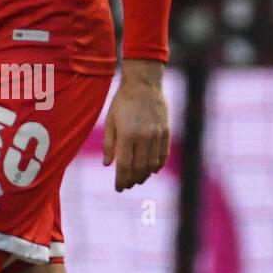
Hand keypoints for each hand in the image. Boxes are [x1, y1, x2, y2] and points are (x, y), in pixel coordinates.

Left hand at [102, 60, 169, 190]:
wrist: (144, 84)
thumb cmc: (123, 101)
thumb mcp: (110, 121)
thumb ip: (109, 144)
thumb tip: (107, 165)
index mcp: (127, 135)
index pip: (124, 165)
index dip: (121, 180)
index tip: (118, 188)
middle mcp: (143, 137)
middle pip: (138, 168)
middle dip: (132, 180)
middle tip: (127, 186)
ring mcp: (156, 135)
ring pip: (152, 164)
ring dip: (144, 175)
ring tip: (138, 179)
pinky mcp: (166, 131)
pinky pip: (163, 154)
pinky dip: (157, 165)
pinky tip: (151, 170)